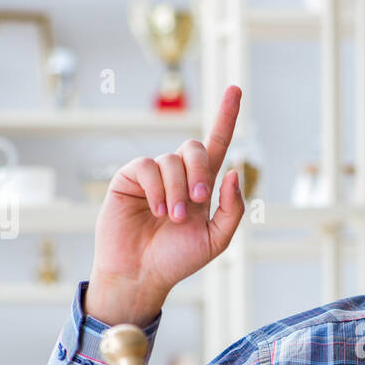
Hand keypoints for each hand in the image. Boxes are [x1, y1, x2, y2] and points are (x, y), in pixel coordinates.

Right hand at [86, 85, 247, 325]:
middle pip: (194, 147)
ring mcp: (152, 175)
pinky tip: (156, 210)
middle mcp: (178, 175)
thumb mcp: (216, 239)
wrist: (142, 275)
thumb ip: (232, 208)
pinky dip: (157, 187)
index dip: (226, 117)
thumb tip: (234, 171)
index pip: (216, 144)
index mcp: (201, 186)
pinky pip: (147, 166)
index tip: (235, 89)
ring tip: (171, 218)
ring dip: (177, 190)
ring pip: (172, 160)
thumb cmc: (177, 259)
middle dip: (200, 171)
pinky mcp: (129, 178)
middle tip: (198, 201)